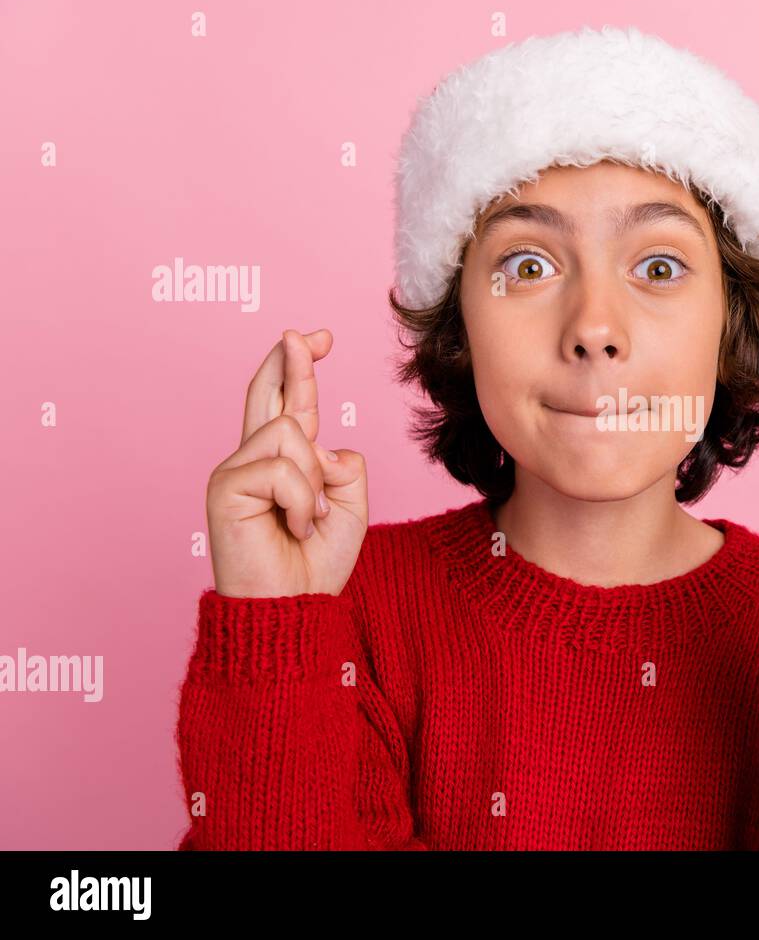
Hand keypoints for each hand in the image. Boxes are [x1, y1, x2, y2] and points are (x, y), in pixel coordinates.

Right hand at [206, 329, 367, 597]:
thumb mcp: (349, 506)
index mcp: (284, 463)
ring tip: (309, 520)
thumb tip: (320, 443)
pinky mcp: (224, 486)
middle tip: (306, 334)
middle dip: (289, 360)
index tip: (318, 337)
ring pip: (291, 433)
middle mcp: (254, 460)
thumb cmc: (316, 564)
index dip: (300, 368)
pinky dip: (302, 500)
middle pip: (265, 392)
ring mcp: (234, 470)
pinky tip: (295, 528)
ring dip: (315, 481)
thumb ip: (343, 465)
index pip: (289, 404)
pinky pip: (282, 467)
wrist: (292, 608)